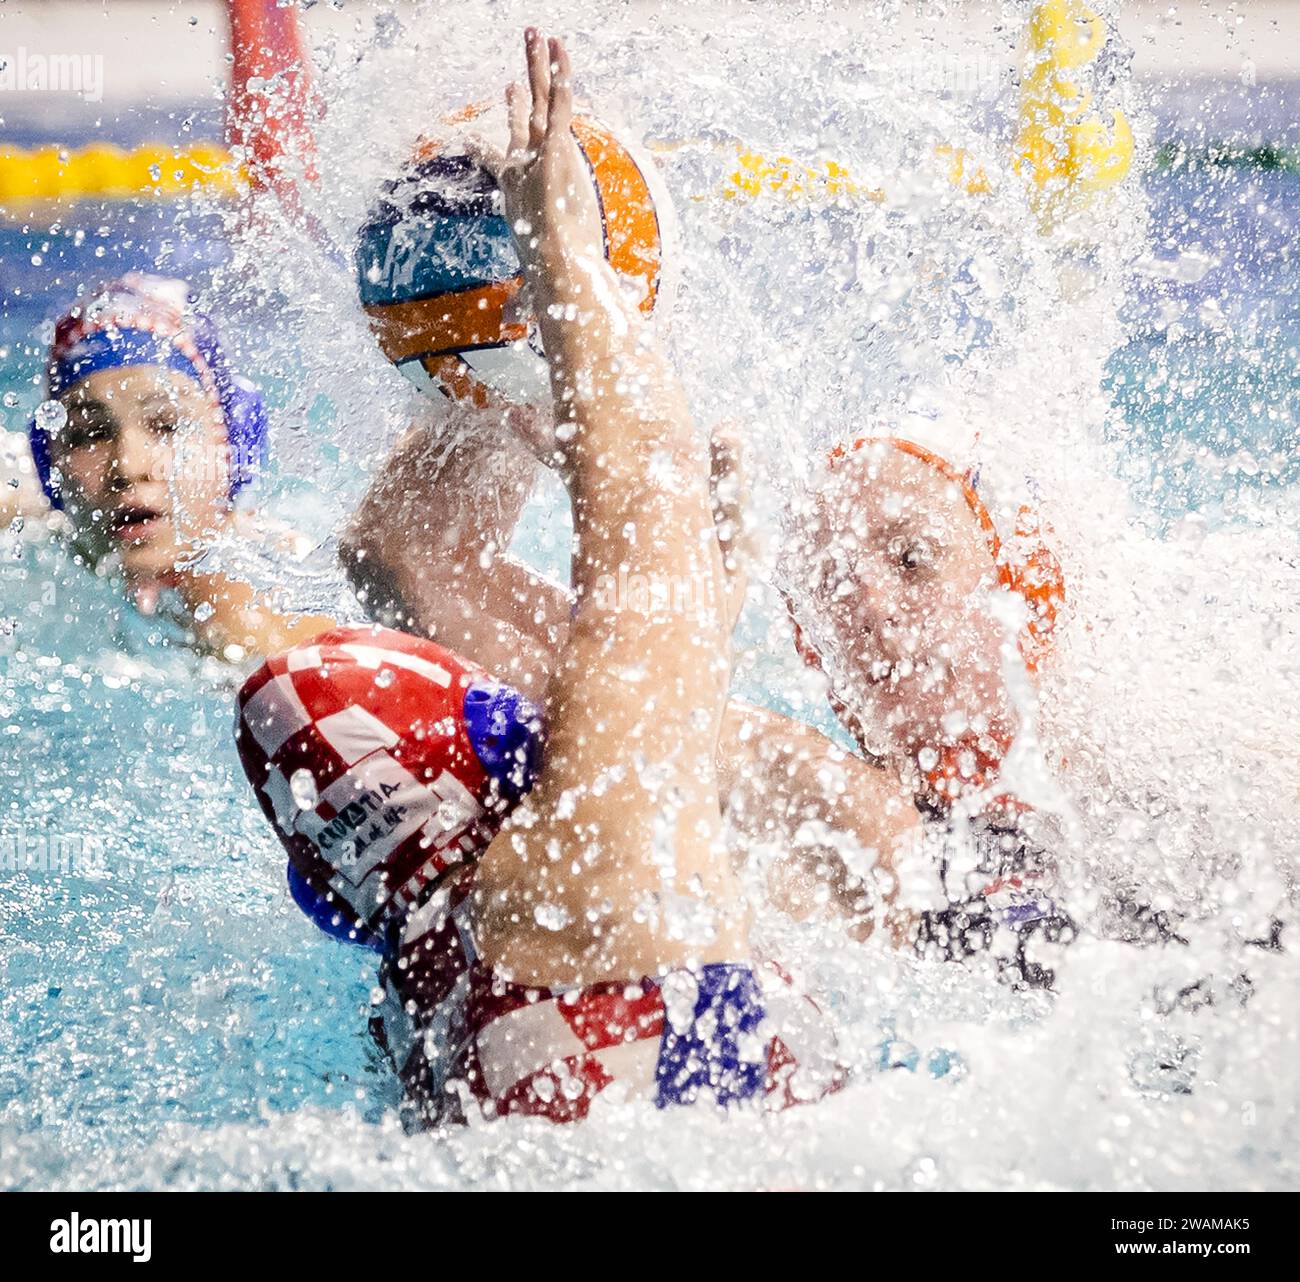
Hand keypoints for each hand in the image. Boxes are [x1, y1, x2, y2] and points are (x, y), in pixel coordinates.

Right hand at [472, 30, 604, 310]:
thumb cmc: (544, 281)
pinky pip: (559, 107)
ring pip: (537, 101)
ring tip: (538, 32)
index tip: (476, 135)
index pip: (496, 163)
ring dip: (538, 65)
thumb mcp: (531, 287)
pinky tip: (562, 53)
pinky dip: (561, 79)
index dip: (486, 147)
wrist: (556, 269)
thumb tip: (512, 322)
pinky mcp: (555, 152)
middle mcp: (522, 169)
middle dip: (519, 87)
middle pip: (519, 118)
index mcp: (516, 194)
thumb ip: (522, 300)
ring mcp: (537, 157)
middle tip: (516, 66)